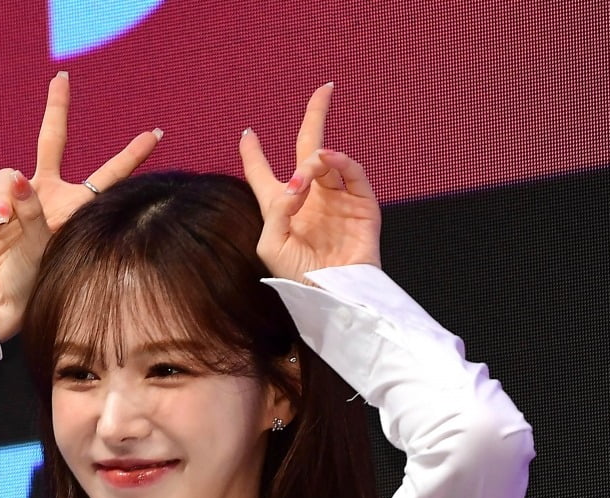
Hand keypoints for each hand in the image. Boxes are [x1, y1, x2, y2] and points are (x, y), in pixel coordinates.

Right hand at [0, 72, 162, 339]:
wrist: (3, 304)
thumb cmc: (39, 283)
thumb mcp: (57, 248)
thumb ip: (38, 211)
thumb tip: (16, 178)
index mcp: (75, 206)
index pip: (108, 175)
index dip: (132, 155)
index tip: (157, 133)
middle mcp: (47, 196)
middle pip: (52, 142)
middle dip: (56, 109)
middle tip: (62, 79)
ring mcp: (16, 200)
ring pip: (11, 172)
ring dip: (12, 193)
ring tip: (10, 220)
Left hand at [239, 83, 380, 282]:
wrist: (332, 296)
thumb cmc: (298, 278)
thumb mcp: (270, 246)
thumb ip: (275, 209)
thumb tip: (295, 180)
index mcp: (281, 208)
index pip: (263, 174)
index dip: (253, 154)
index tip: (247, 134)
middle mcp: (310, 198)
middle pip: (308, 148)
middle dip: (315, 116)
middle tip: (324, 89)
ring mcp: (337, 198)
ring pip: (327, 159)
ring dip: (315, 157)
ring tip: (308, 170)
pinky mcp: (361, 204)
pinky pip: (352, 172)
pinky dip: (340, 161)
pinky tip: (326, 160)